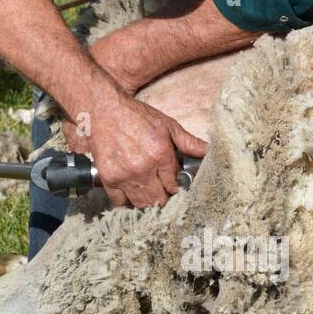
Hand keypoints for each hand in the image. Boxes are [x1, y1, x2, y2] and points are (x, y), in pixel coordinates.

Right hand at [63, 78, 206, 208]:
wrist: (103, 109)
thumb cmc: (136, 116)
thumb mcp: (167, 125)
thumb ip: (188, 142)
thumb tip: (209, 151)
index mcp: (160, 154)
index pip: (174, 186)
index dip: (177, 188)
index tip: (175, 186)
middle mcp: (143, 168)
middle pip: (159, 199)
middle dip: (164, 197)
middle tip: (163, 192)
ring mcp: (125, 175)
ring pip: (142, 204)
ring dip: (147, 202)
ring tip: (149, 193)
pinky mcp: (109, 178)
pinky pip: (120, 202)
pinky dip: (126, 201)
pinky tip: (131, 192)